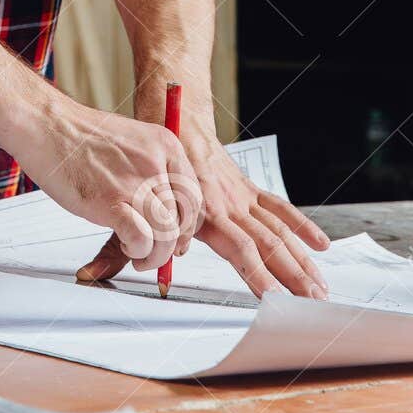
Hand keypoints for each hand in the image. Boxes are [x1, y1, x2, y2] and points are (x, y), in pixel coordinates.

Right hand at [11, 95, 203, 273]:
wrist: (47, 124)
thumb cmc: (80, 136)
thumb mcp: (132, 143)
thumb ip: (151, 170)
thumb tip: (163, 209)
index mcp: (165, 146)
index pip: (195, 196)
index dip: (188, 226)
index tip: (177, 237)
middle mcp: (156, 163)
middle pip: (184, 219)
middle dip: (173, 245)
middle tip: (157, 252)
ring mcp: (134, 182)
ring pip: (166, 234)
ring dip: (155, 255)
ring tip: (139, 255)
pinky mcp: (110, 201)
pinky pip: (141, 239)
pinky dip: (137, 251)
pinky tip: (126, 246)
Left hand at [75, 122, 330, 299]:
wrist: (170, 108)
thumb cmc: (145, 158)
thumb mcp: (124, 204)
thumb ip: (114, 245)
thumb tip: (90, 275)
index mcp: (204, 211)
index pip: (240, 249)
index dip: (258, 276)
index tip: (274, 300)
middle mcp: (227, 203)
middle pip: (269, 244)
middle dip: (293, 276)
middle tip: (314, 304)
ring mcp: (239, 194)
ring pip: (278, 231)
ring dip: (302, 259)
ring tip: (322, 287)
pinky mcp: (244, 186)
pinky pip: (277, 207)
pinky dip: (300, 224)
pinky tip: (321, 245)